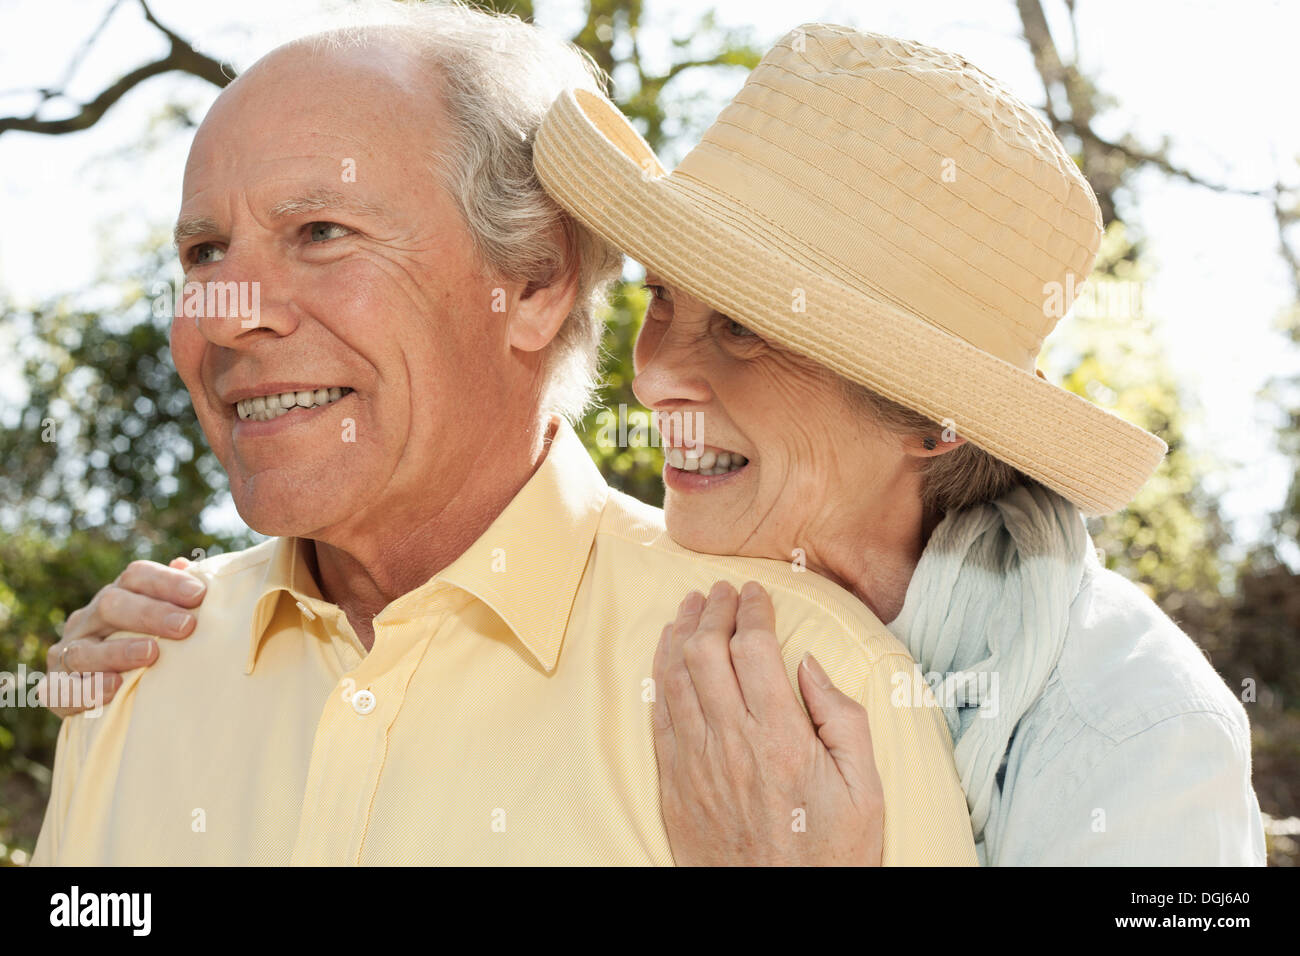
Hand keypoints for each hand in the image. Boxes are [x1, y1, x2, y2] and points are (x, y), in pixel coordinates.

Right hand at [40, 557, 205, 716]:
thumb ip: (178, 598)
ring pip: (85, 649)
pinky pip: (64, 689)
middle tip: (186, 627)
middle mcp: (89, 619)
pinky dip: (88, 690)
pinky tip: (115, 687)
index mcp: (118, 596)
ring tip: (151, 654)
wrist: (111, 693)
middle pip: (111, 605)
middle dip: (150, 614)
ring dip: (119, 651)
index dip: (166, 582)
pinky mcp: (55, 687)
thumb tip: (184, 564)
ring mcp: (67, 652)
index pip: (136, 576)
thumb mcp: (167, 620)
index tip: (199, 594)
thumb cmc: (152, 646)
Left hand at [652, 580, 883, 865]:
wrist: (783, 910)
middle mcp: (732, 742)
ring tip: (690, 607)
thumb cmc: (831, 853)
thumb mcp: (864, 789)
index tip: (755, 591)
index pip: (755, 648)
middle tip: (721, 589)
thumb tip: (808, 665)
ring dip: (680, 633)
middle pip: (706, 651)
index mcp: (782, 737)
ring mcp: (696, 762)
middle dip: (712, 609)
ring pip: (674, 677)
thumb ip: (842, 718)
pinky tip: (666, 654)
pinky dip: (659, 675)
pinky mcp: (675, 783)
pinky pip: (659, 715)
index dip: (752, 609)